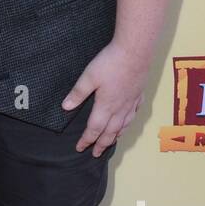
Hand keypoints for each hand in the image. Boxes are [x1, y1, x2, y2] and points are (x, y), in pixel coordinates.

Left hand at [60, 41, 146, 155]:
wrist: (135, 51)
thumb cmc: (110, 62)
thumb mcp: (89, 77)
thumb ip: (78, 93)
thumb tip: (65, 107)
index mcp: (105, 106)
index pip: (94, 129)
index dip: (86, 140)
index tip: (80, 148)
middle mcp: (120, 108)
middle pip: (110, 132)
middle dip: (102, 144)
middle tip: (96, 154)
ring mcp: (131, 102)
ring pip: (123, 125)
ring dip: (116, 136)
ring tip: (111, 142)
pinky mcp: (138, 94)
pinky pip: (133, 114)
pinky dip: (128, 123)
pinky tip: (127, 122)